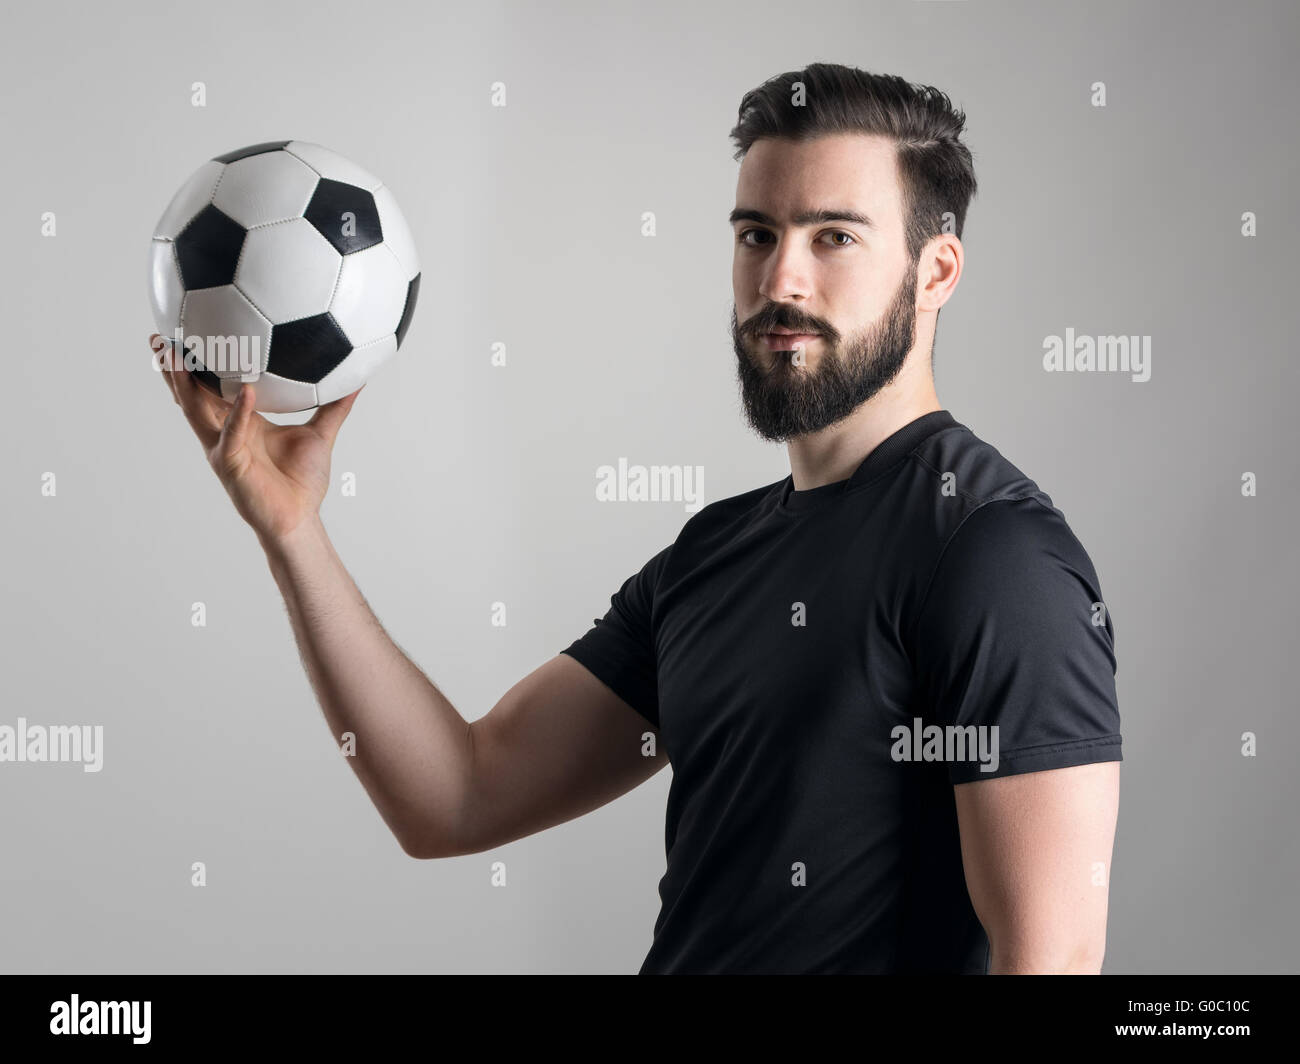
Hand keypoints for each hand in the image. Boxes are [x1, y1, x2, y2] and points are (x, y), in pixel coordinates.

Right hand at [153, 333, 361, 544]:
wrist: (301, 519)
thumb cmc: (304, 482)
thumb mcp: (321, 434)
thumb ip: (336, 406)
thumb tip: (358, 380)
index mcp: (241, 423)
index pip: (214, 388)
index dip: (200, 365)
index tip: (190, 333)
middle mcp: (226, 433)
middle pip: (192, 396)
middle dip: (174, 370)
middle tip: (160, 339)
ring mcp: (224, 449)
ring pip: (196, 412)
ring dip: (185, 385)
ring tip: (175, 357)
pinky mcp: (232, 466)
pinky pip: (233, 435)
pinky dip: (240, 414)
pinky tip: (247, 393)